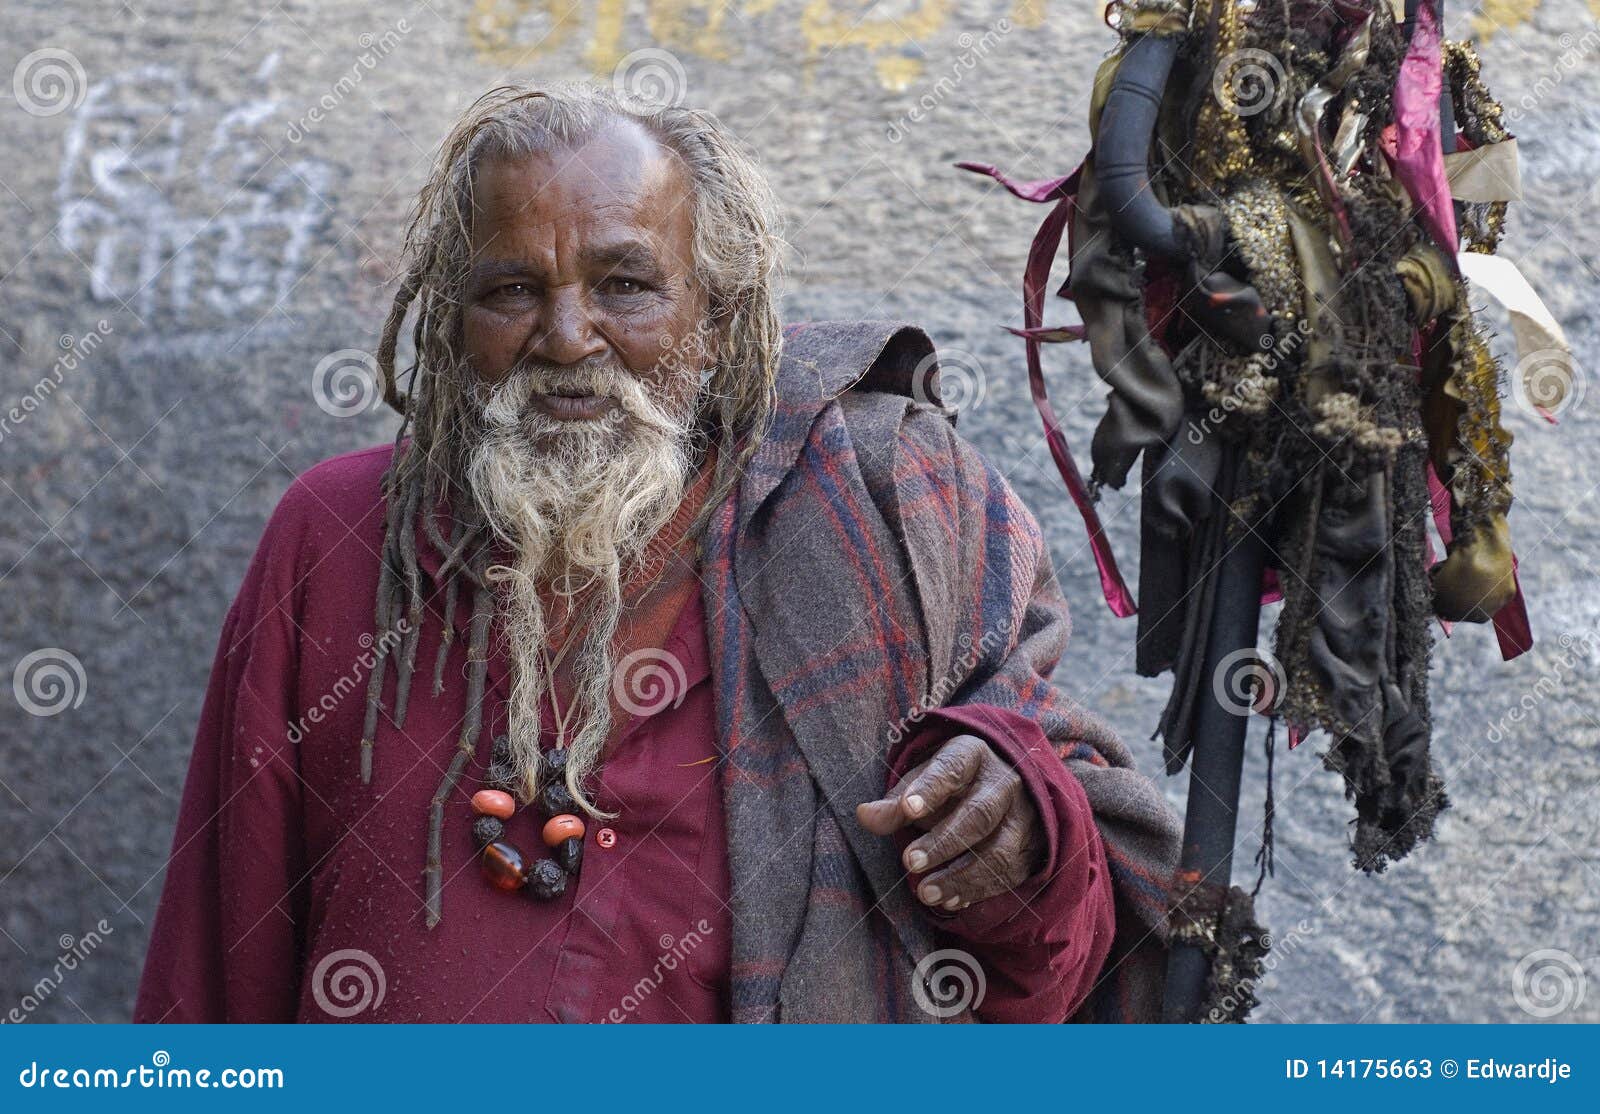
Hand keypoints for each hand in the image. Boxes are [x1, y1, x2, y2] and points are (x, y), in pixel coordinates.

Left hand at [855, 733, 1044, 911]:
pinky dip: (978, 891)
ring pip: (999, 850)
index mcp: (973, 754)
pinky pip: (1010, 874)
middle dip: (944, 841)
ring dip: (961, 876)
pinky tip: (950, 900)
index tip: (907, 809)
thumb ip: (895, 803)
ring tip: (925, 892)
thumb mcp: (921, 783)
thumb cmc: (950, 785)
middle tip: (909, 861)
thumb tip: (865, 816)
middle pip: (979, 812)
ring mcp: (1024, 815)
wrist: (1001, 789)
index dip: (931, 788)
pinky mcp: (1032, 847)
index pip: (953, 767)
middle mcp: (1004, 781)